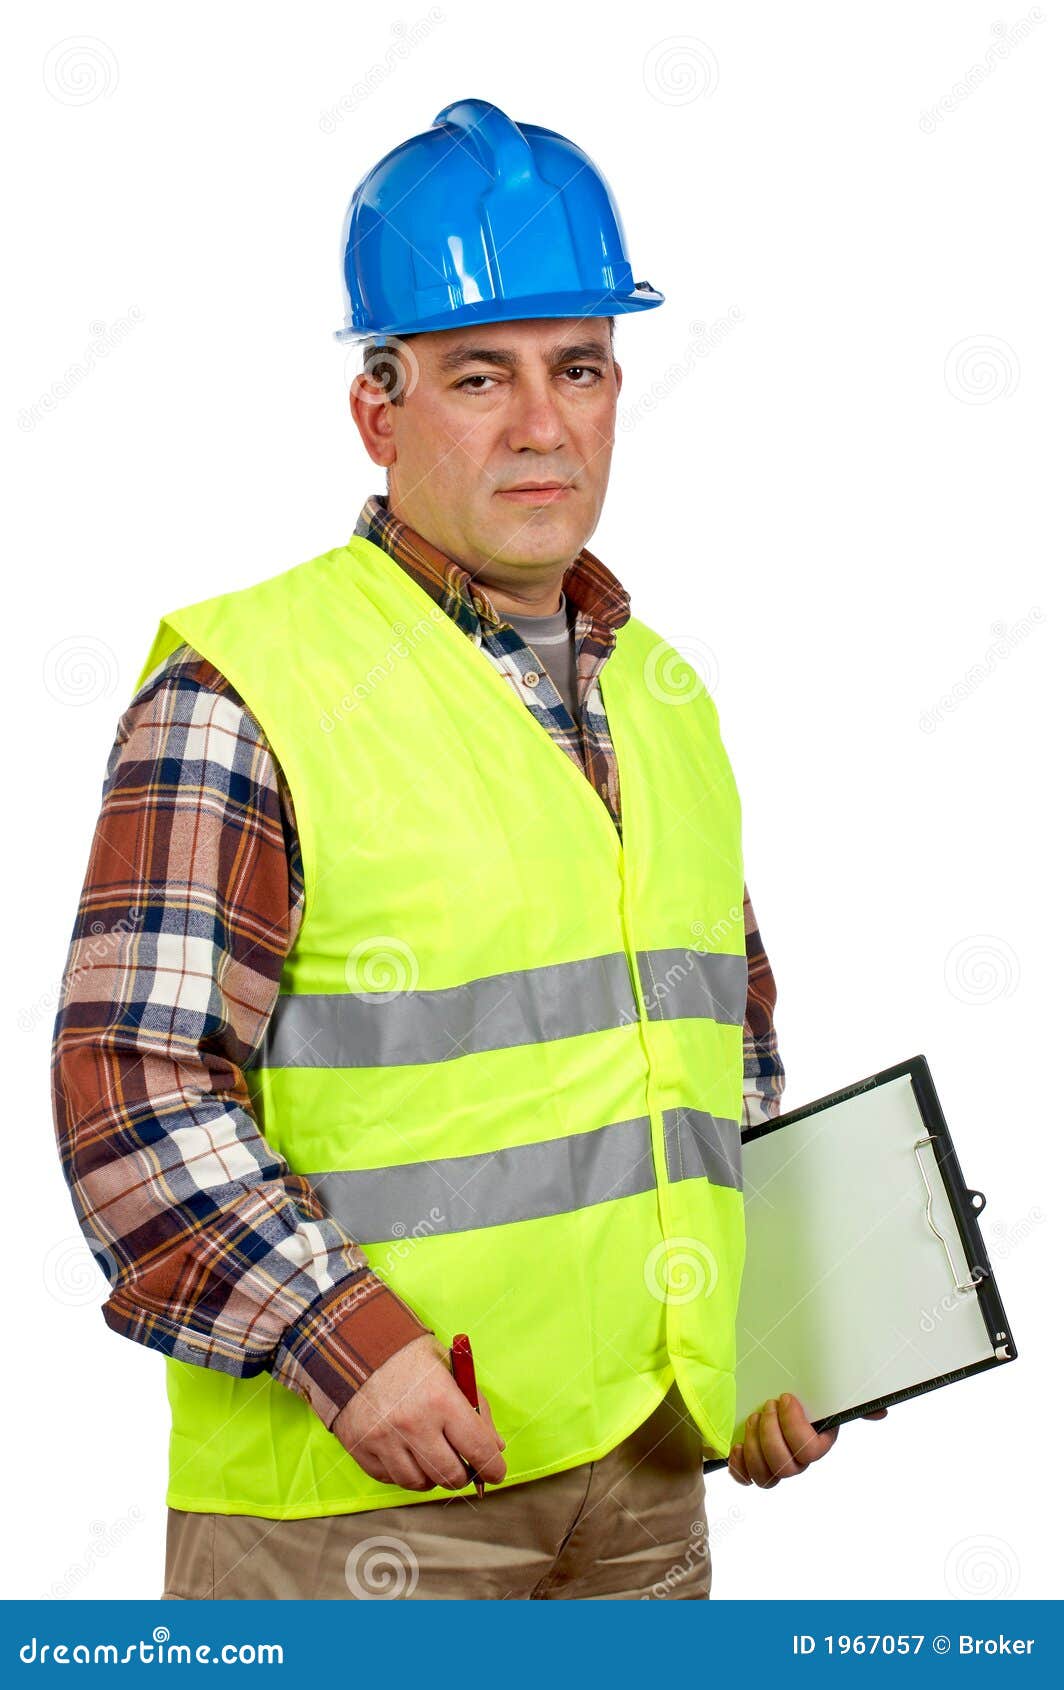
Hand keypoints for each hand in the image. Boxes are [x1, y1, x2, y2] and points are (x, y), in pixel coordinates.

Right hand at [332, 1332, 506, 1492]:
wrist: (355, 1344)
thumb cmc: (410, 1356)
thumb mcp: (451, 1370)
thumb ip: (476, 1408)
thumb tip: (494, 1448)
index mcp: (441, 1399)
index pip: (478, 1449)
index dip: (494, 1467)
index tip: (496, 1472)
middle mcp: (413, 1424)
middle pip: (450, 1475)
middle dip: (464, 1475)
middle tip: (463, 1466)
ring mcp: (384, 1439)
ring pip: (420, 1483)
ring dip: (432, 1476)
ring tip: (432, 1457)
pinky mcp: (360, 1448)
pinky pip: (390, 1479)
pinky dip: (403, 1472)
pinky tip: (407, 1453)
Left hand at [728, 1392, 887, 1487]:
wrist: (775, 1394)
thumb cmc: (805, 1393)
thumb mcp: (829, 1392)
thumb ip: (855, 1401)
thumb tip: (881, 1412)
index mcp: (818, 1443)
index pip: (810, 1451)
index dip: (794, 1426)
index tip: (786, 1397)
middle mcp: (798, 1460)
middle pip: (786, 1468)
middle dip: (771, 1434)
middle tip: (767, 1406)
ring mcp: (775, 1466)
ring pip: (766, 1477)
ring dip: (754, 1446)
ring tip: (753, 1419)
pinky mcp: (752, 1465)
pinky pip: (746, 1480)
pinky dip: (739, 1467)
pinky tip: (737, 1446)